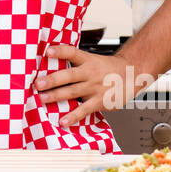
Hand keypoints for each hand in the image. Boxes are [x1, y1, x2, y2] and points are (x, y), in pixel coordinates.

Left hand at [32, 44, 152, 125]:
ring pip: (73, 91)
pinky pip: (84, 109)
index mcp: (87, 60)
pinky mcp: (99, 101)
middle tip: (38, 83)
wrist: (131, 74)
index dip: (60, 51)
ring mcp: (94, 87)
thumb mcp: (93, 60)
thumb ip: (75, 64)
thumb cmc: (107, 68)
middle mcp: (90, 73)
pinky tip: (63, 120)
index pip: (72, 53)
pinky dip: (73, 116)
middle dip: (52, 79)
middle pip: (69, 75)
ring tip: (42, 99)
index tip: (48, 51)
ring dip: (56, 96)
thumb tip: (51, 66)